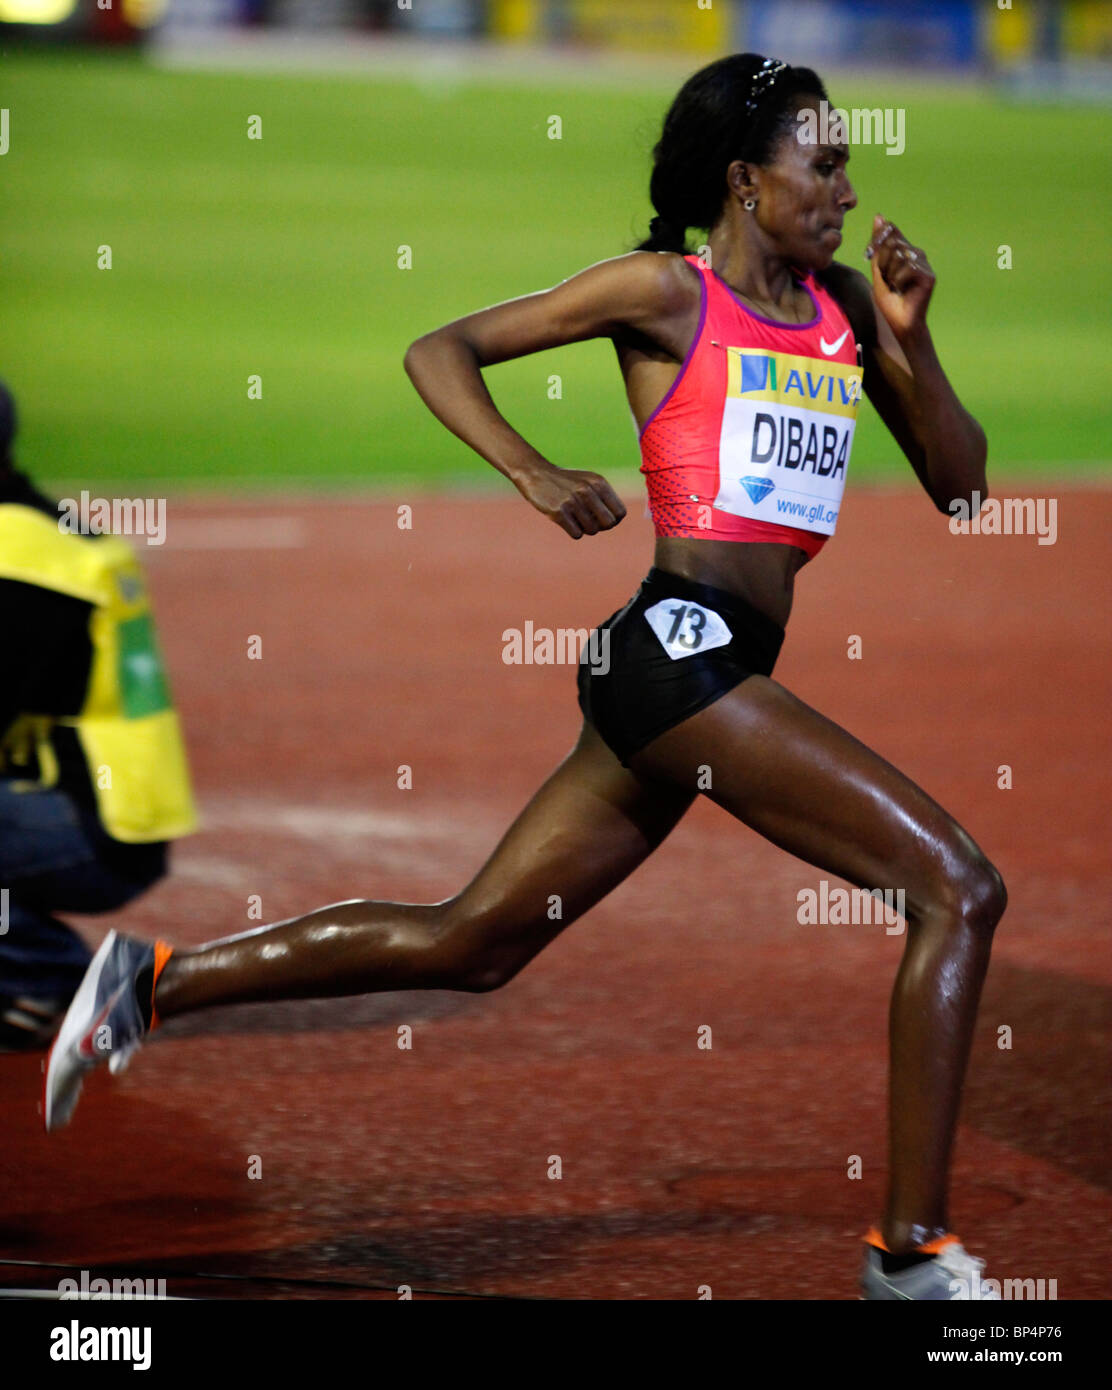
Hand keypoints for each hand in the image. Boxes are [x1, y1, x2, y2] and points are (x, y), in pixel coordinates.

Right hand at [513, 461, 625, 538]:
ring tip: (574, 518)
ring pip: (591, 530)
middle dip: (601, 527)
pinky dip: (572, 531)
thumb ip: (603, 497)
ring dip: (584, 528)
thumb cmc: (565, 482)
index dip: (613, 520)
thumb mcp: (588, 482)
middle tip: (589, 522)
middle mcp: (588, 490)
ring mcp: (573, 501)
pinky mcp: (558, 511)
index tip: (602, 519)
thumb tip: (615, 521)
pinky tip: (565, 520)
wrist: (535, 474)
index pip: (620, 513)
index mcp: (599, 483)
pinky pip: (576, 534)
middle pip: (609, 524)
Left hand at [865, 214, 934, 339]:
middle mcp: (916, 253)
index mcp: (904, 250)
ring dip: (890, 274)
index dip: (878, 241)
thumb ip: (878, 246)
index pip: (891, 232)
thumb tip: (879, 216)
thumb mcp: (878, 271)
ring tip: (895, 286)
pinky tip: (904, 290)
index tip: (871, 255)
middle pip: (892, 243)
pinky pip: (908, 268)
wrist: (900, 322)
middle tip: (887, 280)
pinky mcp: (929, 275)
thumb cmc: (889, 300)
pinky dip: (900, 281)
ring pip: (899, 255)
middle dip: (882, 263)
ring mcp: (924, 263)